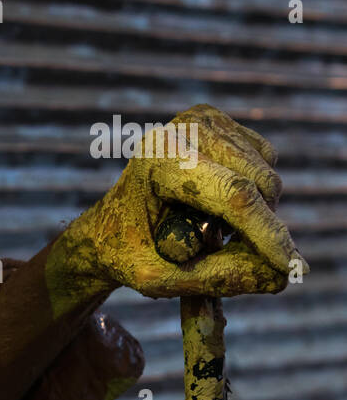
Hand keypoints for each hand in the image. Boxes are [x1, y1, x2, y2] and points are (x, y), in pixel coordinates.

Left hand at [57, 104, 304, 299]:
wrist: (108, 226)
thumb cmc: (127, 253)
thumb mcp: (159, 279)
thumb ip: (218, 278)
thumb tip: (283, 276)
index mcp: (158, 162)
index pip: (233, 196)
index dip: (267, 233)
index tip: (293, 268)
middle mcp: (181, 130)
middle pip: (258, 184)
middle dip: (257, 228)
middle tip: (217, 250)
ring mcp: (200, 120)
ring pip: (267, 176)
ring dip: (251, 213)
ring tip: (205, 226)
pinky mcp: (217, 122)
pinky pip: (266, 163)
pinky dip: (253, 193)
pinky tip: (214, 204)